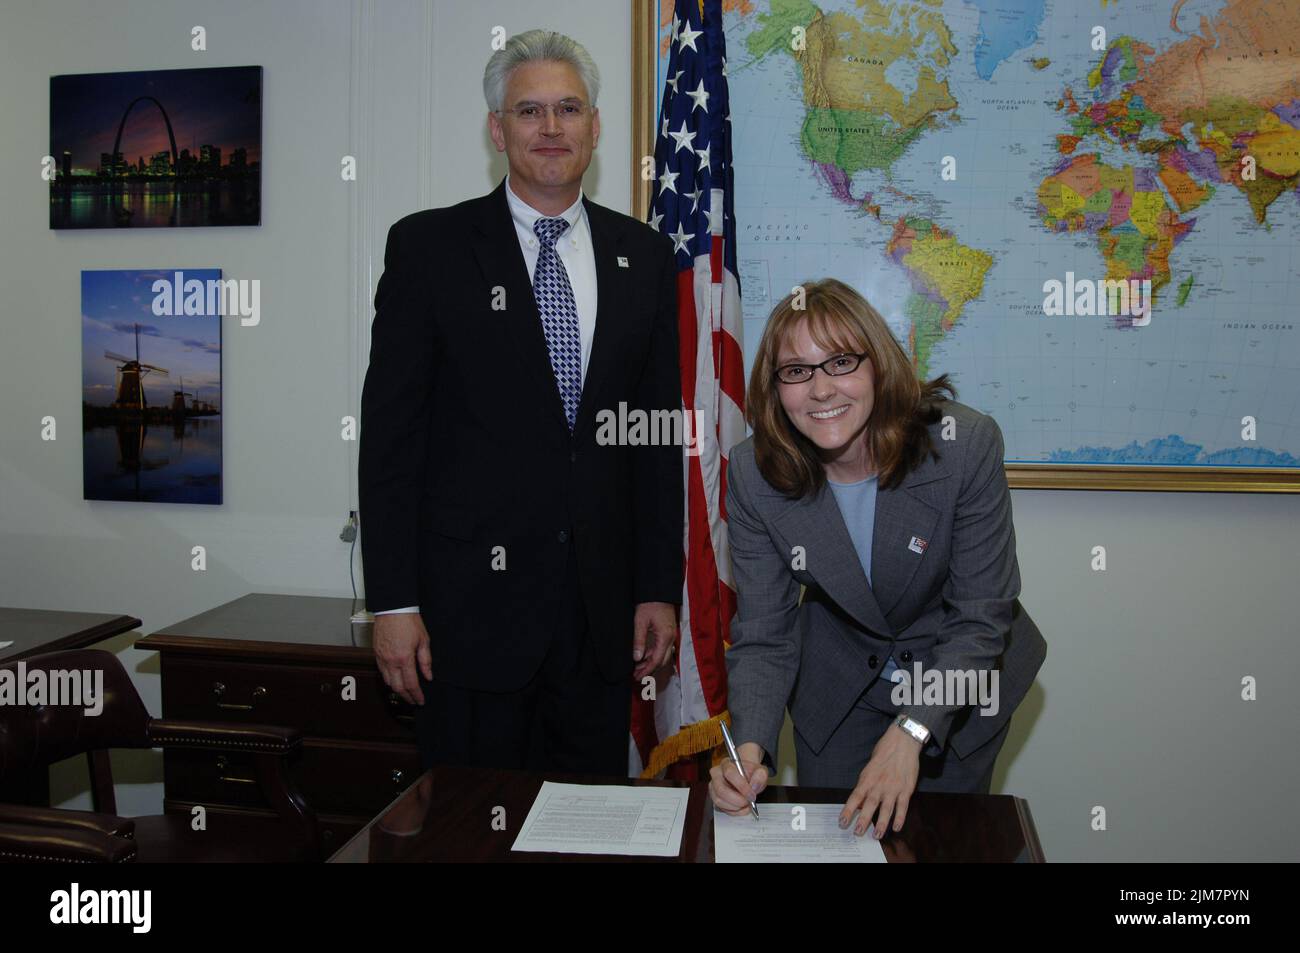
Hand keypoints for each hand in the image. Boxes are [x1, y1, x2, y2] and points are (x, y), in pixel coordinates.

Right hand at [374, 612, 432, 705]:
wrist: (393, 609)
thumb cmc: (408, 621)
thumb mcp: (424, 640)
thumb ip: (426, 661)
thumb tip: (428, 676)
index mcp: (404, 658)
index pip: (411, 683)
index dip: (416, 695)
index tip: (421, 700)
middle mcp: (391, 660)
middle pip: (397, 687)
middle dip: (406, 696)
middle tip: (413, 700)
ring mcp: (382, 657)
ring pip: (387, 681)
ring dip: (396, 689)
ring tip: (405, 692)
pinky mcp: (376, 653)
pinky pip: (381, 671)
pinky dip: (388, 679)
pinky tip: (395, 679)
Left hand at [632, 601, 676, 680]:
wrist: (659, 591)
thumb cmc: (650, 604)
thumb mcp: (640, 622)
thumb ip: (639, 641)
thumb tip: (637, 658)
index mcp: (665, 637)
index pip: (657, 660)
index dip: (647, 671)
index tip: (637, 677)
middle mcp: (670, 639)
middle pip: (662, 661)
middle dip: (649, 670)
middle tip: (636, 677)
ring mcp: (670, 636)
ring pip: (662, 656)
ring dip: (651, 664)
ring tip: (637, 669)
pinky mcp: (667, 633)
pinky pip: (662, 649)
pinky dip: (653, 655)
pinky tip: (643, 657)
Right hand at [709, 741, 768, 814]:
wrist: (746, 777)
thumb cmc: (750, 773)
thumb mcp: (760, 771)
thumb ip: (760, 776)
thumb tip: (753, 787)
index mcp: (727, 764)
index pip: (729, 773)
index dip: (741, 786)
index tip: (751, 795)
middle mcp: (716, 775)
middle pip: (720, 790)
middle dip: (737, 800)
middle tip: (748, 802)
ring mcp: (714, 787)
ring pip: (719, 801)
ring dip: (735, 807)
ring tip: (746, 805)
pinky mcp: (715, 798)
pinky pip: (721, 808)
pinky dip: (733, 811)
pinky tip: (741, 808)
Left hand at [839, 723, 921, 837]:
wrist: (902, 742)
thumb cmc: (884, 753)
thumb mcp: (869, 767)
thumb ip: (865, 785)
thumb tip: (860, 803)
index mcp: (867, 779)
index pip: (855, 797)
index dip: (848, 810)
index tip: (842, 822)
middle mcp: (879, 785)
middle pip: (870, 805)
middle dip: (863, 820)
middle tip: (857, 833)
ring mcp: (893, 788)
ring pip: (887, 809)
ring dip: (881, 824)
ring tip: (876, 835)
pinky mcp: (906, 789)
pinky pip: (903, 807)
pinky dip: (900, 818)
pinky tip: (896, 828)